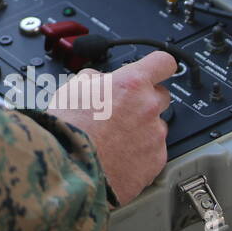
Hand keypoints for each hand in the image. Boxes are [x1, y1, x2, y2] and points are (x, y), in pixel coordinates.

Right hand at [46, 51, 175, 204]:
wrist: (71, 168)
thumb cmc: (69, 129)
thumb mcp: (73, 87)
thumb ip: (96, 78)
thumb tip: (102, 80)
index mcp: (131, 83)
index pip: (163, 62)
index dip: (157, 65)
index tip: (155, 70)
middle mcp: (149, 107)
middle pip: (162, 95)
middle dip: (145, 100)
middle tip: (122, 110)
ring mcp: (155, 135)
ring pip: (156, 126)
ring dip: (141, 128)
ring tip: (114, 138)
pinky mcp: (156, 161)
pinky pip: (154, 151)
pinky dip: (140, 152)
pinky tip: (119, 155)